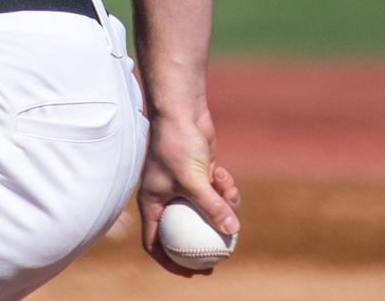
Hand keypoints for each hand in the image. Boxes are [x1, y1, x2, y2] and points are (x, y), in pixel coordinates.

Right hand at [136, 109, 240, 276]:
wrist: (181, 112)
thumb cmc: (177, 145)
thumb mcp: (194, 180)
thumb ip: (212, 206)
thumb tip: (232, 231)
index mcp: (151, 202)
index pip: (154, 241)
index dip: (169, 261)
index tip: (191, 272)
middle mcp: (165, 196)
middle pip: (183, 229)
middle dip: (202, 243)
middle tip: (221, 257)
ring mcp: (182, 185)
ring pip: (205, 208)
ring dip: (221, 204)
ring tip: (228, 193)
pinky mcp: (198, 173)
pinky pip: (214, 191)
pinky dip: (223, 186)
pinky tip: (224, 173)